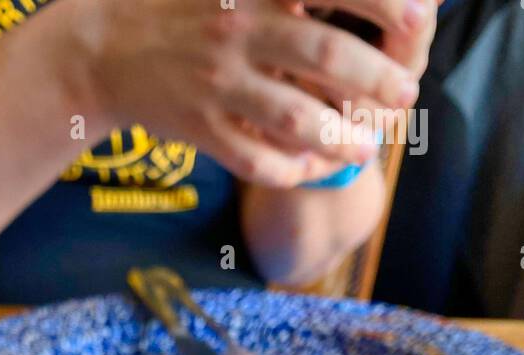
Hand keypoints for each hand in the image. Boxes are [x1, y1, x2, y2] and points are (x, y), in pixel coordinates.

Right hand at [76, 0, 430, 186]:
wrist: (102, 48)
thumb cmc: (180, 2)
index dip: (383, 1)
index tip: (421, 15)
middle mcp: (239, 30)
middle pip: (326, 57)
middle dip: (377, 79)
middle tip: (406, 94)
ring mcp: (219, 84)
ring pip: (297, 119)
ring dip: (342, 137)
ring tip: (367, 147)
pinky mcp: (201, 129)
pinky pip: (257, 159)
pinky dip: (293, 169)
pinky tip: (315, 167)